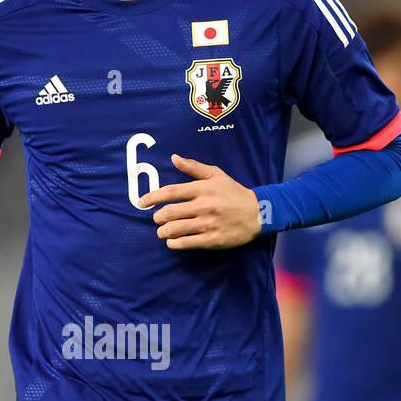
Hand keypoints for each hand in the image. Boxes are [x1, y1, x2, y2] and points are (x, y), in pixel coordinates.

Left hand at [138, 154, 262, 248]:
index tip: (142, 202)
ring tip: (163, 231)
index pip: (171, 192)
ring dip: (163, 231)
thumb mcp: (216, 175)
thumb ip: (194, 167)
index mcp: (202, 189)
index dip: (152, 197)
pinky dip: (174, 243)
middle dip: (157, 217)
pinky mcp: (212, 240)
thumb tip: (174, 158)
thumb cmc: (234, 193)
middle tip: (157, 218)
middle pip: (169, 213)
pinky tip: (172, 241)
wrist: (258, 213)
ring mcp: (208, 224)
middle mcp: (203, 206)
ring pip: (175, 230)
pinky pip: (186, 243)